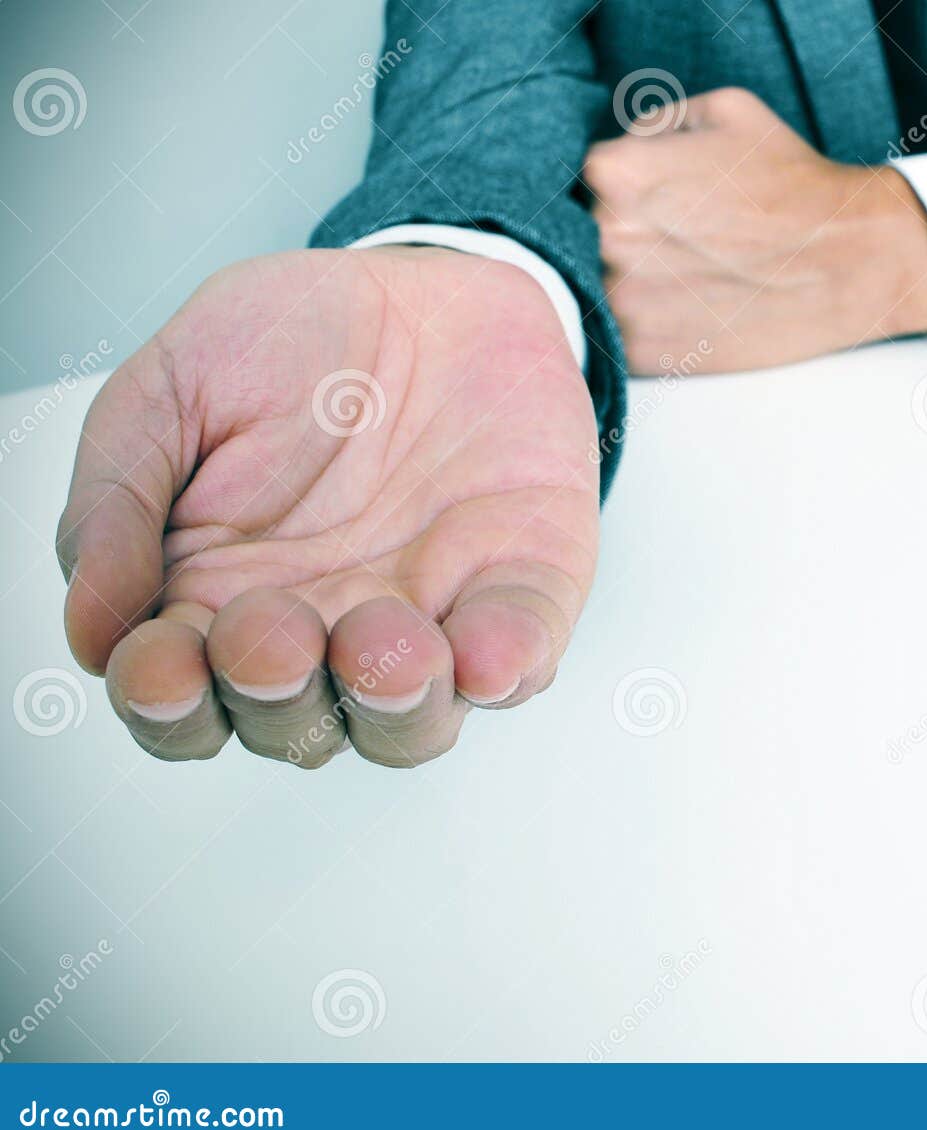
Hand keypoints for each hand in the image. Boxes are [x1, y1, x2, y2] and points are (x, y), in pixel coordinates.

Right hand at [57, 246, 598, 766]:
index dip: (168, 705)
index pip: (182, 702)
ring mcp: (424, 624)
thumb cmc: (293, 343)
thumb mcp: (173, 391)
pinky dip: (506, 668)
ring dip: (393, 704)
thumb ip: (119, 503)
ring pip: (409, 725)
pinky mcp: (517, 595)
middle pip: (294, 728)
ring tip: (385, 647)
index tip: (161, 666)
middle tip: (276, 635)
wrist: (432, 290)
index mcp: (217, 603)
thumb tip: (93, 632)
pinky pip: (519, 659)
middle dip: (279, 696)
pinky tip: (483, 657)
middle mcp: (321, 636)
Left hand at [584, 87, 926, 373]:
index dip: (623, 192)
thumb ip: (656, 123)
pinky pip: (616, 337)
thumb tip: (627, 149)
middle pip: (584, 237)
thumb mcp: (727, 111)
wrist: (850, 262)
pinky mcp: (645, 354)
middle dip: (626, 239)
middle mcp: (607, 238)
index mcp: (617, 174)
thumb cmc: (794, 184)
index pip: (585, 182)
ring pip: (595, 289)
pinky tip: (685, 312)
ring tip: (685, 278)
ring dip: (629, 285)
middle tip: (678, 243)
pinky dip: (642, 327)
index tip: (659, 204)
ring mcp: (624, 302)